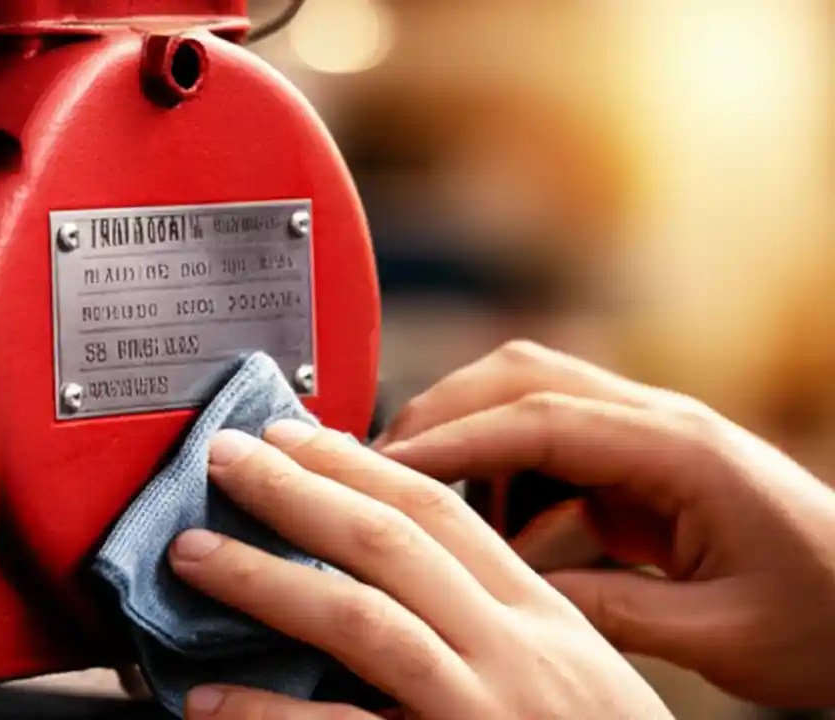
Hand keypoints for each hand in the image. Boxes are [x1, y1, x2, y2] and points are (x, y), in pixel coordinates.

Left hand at [167, 420, 671, 719]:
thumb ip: (492, 616)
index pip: (438, 510)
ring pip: (359, 620)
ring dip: (264, 578)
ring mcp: (481, 713)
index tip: (290, 436)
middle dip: (295, 491)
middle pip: (387, 542)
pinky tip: (211, 697)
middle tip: (224, 458)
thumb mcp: (566, 669)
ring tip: (194, 554)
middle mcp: (513, 653)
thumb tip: (389, 568)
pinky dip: (267, 713)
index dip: (354, 464)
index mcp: (541, 616)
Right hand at [378, 341, 834, 707]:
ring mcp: (648, 433)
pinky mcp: (641, 458)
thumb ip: (609, 611)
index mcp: (680, 452)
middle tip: (381, 467)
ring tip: (429, 501)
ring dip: (469, 437)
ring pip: (528, 395)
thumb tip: (509, 594)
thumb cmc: (826, 615)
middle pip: (520, 377)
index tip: (384, 466)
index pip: (538, 419)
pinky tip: (498, 523)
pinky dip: (505, 468)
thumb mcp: (716, 635)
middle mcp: (659, 423)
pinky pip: (550, 438)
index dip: (452, 441)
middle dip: (441, 415)